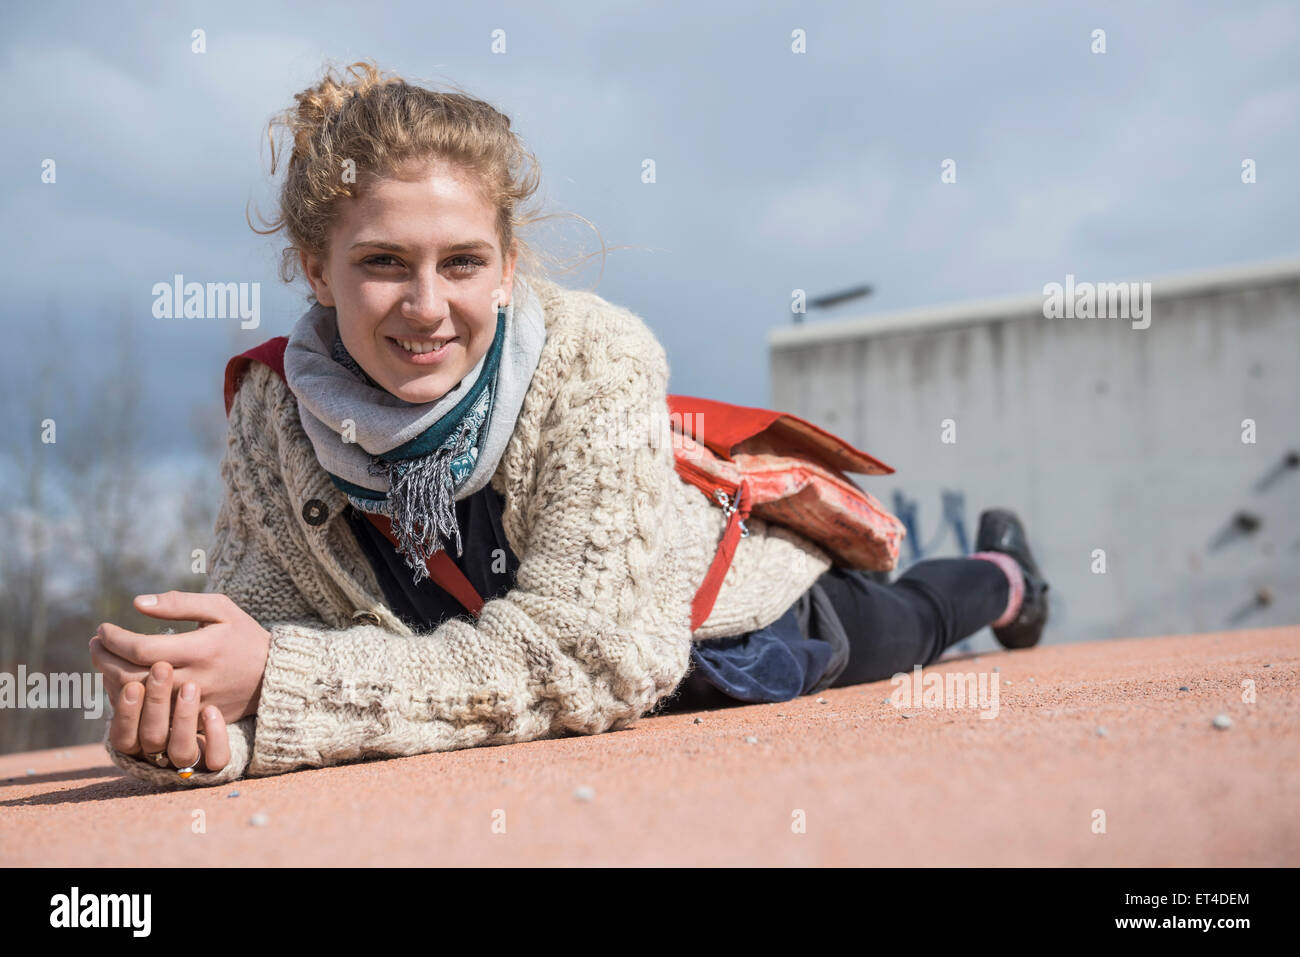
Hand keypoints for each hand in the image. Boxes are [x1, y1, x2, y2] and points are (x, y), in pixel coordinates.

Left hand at [90, 591, 271, 724]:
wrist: (272, 676)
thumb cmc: (243, 635)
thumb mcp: (220, 608)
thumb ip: (180, 602)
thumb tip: (137, 603)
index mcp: (201, 649)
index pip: (141, 649)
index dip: (114, 639)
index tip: (103, 629)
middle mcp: (195, 680)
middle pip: (132, 677)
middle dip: (104, 659)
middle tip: (95, 644)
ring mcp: (193, 705)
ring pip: (137, 700)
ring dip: (110, 679)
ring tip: (104, 659)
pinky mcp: (192, 721)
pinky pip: (149, 715)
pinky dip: (129, 699)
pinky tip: (122, 681)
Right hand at [107, 662, 230, 772]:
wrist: (237, 697)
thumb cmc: (192, 675)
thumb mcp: (165, 669)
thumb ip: (141, 659)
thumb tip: (119, 626)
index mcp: (143, 732)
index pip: (122, 733)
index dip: (122, 709)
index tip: (134, 672)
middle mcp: (164, 748)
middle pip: (149, 739)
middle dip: (152, 704)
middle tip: (162, 668)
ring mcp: (192, 752)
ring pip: (181, 752)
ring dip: (183, 720)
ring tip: (190, 686)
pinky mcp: (219, 754)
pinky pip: (217, 757)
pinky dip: (215, 737)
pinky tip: (213, 710)